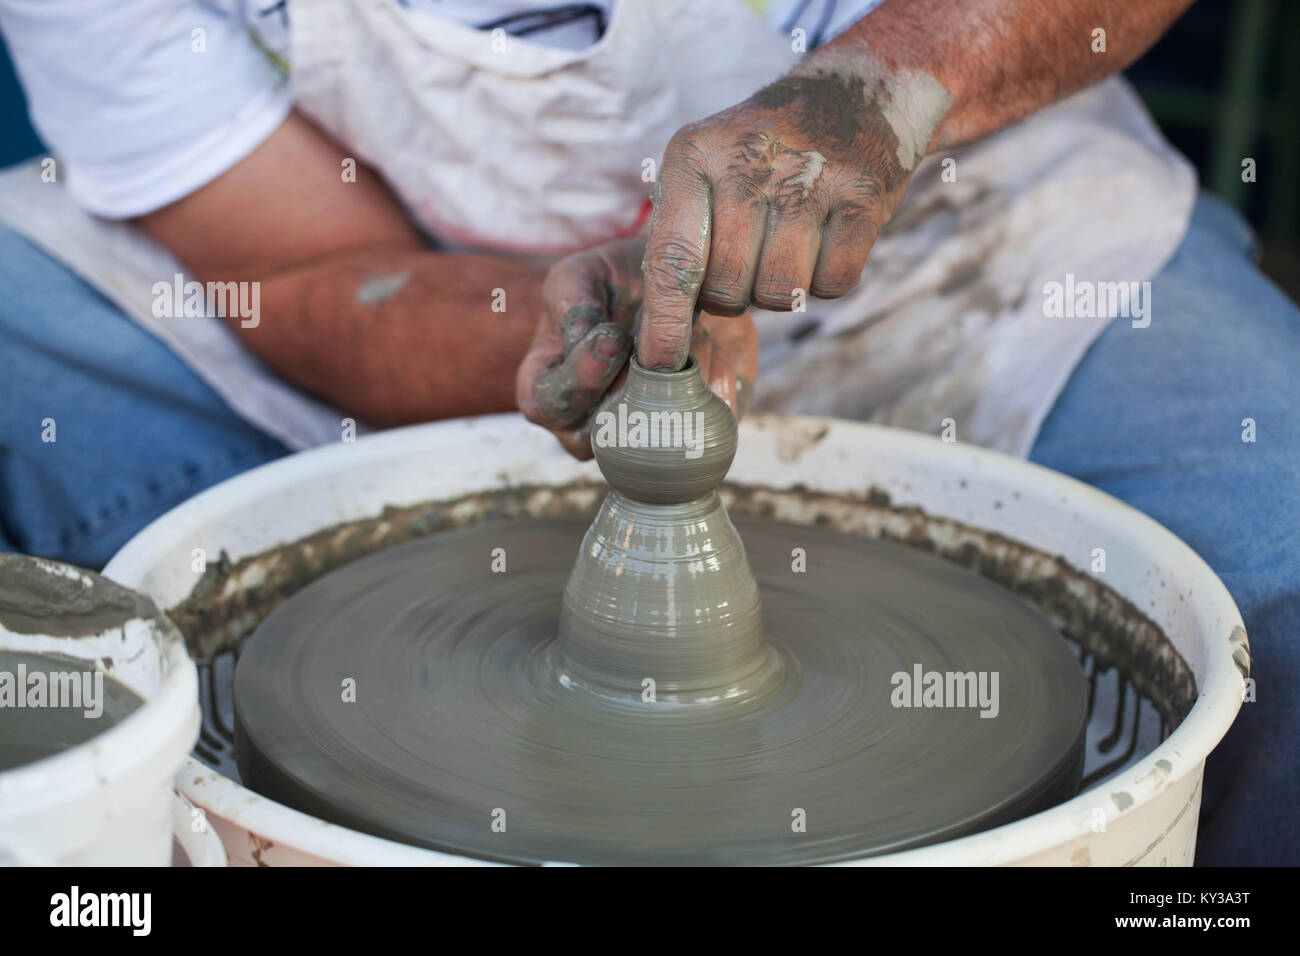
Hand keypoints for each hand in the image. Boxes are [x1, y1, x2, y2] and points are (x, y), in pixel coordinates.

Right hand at [517, 238, 755, 459]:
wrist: (677, 286)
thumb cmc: (615, 281)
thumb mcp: (583, 275)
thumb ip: (573, 304)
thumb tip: (583, 337)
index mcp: (545, 390)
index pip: (550, 405)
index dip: (581, 378)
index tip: (614, 338)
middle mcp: (586, 425)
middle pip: (603, 437)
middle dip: (636, 390)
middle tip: (658, 351)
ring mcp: (635, 438)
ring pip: (655, 438)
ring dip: (678, 388)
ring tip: (694, 338)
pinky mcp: (686, 431)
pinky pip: (701, 427)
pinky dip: (713, 388)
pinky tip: (716, 351)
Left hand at [637, 61, 942, 369]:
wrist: (853, 96)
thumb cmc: (761, 156)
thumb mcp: (704, 170)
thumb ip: (676, 238)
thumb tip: (656, 336)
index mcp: (695, 155)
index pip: (672, 259)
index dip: (665, 323)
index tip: (658, 363)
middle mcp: (749, 162)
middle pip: (727, 288)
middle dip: (732, 294)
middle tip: (746, 260)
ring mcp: (810, 177)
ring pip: (779, 293)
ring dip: (779, 290)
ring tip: (783, 246)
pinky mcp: (863, 196)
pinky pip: (833, 285)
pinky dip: (825, 280)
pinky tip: (821, 241)